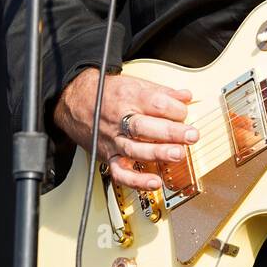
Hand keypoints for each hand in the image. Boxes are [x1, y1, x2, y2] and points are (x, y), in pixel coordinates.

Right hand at [52, 67, 196, 191]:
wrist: (75, 102)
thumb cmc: (108, 94)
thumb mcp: (135, 83)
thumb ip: (162, 91)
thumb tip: (186, 96)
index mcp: (129, 97)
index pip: (155, 103)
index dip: (175, 109)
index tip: (185, 112)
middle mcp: (120, 119)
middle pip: (145, 127)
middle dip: (171, 132)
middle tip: (191, 135)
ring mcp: (113, 140)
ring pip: (135, 149)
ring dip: (158, 154)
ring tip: (178, 154)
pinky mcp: (108, 156)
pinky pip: (121, 173)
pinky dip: (137, 181)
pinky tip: (155, 183)